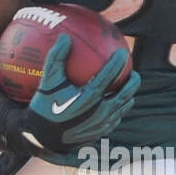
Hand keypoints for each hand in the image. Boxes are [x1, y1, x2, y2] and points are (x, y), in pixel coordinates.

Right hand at [20, 34, 140, 154]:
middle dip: (133, 81)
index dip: (118, 62)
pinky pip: (116, 118)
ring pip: (123, 107)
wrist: (42, 137)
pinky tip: (117, 102)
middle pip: (125, 93)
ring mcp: (102, 124)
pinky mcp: (101, 133)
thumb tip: (65, 37)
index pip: (109, 76)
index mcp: (88, 98)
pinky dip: (119, 108)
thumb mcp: (48, 81)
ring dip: (128, 95)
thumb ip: (56, 58)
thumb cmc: (44, 105)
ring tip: (129, 85)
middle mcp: (99, 112)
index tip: (123, 52)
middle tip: (133, 71)